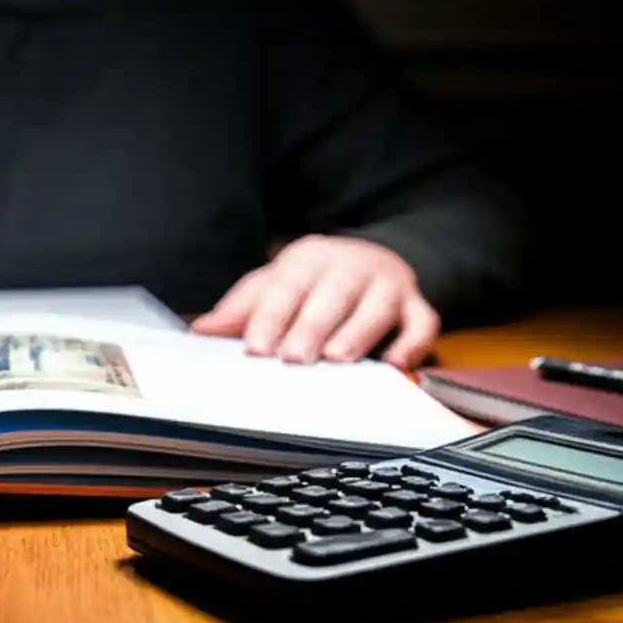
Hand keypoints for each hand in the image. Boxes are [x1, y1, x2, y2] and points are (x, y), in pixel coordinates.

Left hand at [190, 234, 439, 368]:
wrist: (369, 259)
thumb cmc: (311, 282)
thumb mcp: (273, 286)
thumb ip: (240, 310)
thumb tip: (201, 330)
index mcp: (307, 259)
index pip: (286, 287)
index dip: (269, 317)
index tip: (256, 347)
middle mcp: (349, 266)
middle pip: (330, 296)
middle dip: (311, 326)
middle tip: (294, 357)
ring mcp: (386, 285)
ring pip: (375, 307)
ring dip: (357, 332)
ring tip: (338, 358)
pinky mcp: (416, 304)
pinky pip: (422, 322)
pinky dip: (413, 343)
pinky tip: (395, 364)